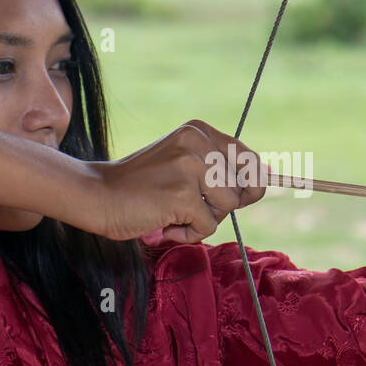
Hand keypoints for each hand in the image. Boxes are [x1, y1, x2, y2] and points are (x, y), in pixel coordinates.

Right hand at [88, 120, 266, 242]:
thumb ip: (220, 170)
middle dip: (221, 205)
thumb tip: (267, 180)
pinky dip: (188, 234)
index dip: (249, 185)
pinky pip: (208, 226)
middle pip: (242, 187)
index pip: (249, 159)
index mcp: (199, 131)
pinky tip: (165, 225)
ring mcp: (190, 167)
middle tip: (191, 206)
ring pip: (228, 207)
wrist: (98, 195)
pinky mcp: (182, 194)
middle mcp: (197, 142)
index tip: (229, 196)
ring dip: (204, 220)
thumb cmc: (141, 187)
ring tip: (175, 213)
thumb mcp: (182, 164)